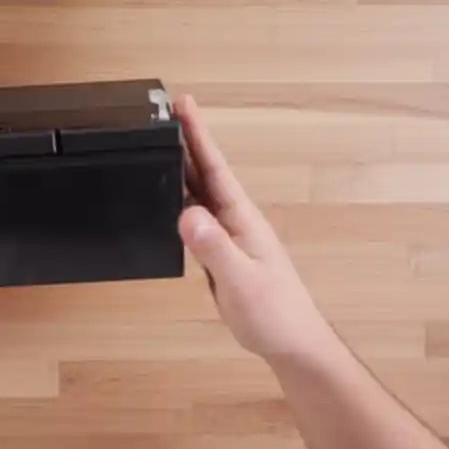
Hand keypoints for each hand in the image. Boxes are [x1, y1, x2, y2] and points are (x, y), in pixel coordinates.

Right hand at [176, 95, 335, 361]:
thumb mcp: (241, 279)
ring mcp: (227, 235)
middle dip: (184, 140)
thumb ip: (214, 247)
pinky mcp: (219, 253)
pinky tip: (165, 198)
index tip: (182, 103)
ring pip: (197, 193)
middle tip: (160, 112)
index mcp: (241, 217)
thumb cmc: (274, 313)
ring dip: (179, 167)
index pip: (214, 167)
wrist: (291, 344)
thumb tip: (186, 213)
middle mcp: (233, 219)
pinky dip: (178, 200)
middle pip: (203, 172)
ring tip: (157, 144)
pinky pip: (194, 218)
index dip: (197, 134)